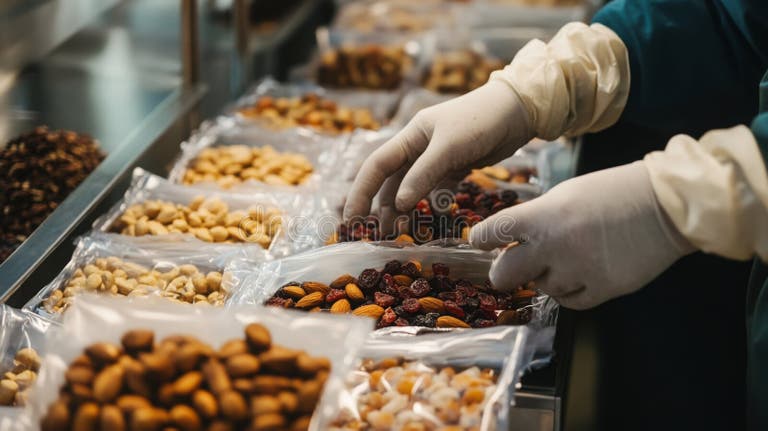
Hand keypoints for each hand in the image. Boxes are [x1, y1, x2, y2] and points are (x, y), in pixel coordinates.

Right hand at [343, 81, 533, 227]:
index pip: (376, 166)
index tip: (353, 219)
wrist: (519, 110)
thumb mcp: (449, 147)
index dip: (361, 192)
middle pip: (390, 181)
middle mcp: (418, 147)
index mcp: (410, 136)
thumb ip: (424, 175)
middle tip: (374, 234)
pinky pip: (436, 189)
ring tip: (399, 233)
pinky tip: (433, 217)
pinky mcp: (455, 166)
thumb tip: (399, 204)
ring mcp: (437, 158)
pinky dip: (432, 204)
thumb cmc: (481, 121)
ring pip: (412, 188)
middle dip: (380, 207)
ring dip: (404, 209)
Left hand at [470, 162, 694, 309]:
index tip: (478, 242)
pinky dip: (570, 292)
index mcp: (542, 216)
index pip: (492, 233)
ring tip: (570, 256)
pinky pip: (569, 302)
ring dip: (548, 276)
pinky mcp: (601, 290)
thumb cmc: (614, 193)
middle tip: (510, 267)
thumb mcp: (566, 193)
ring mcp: (577, 271)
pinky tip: (581, 273)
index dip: (480, 239)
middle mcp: (554, 246)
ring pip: (541, 287)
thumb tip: (511, 239)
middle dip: (503, 272)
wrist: (666, 205)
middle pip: (504, 275)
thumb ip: (536, 218)